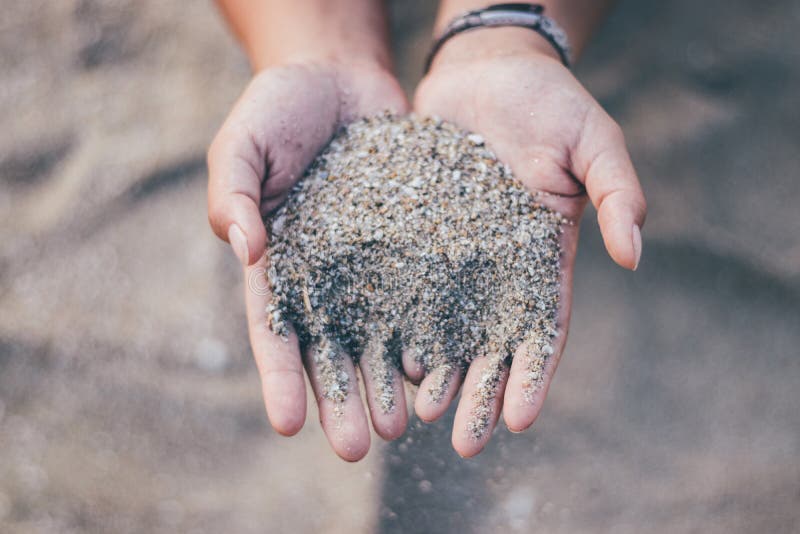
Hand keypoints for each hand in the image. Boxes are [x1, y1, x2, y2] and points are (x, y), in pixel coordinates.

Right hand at [207, 61, 407, 460]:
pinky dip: (430, 329)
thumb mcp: (243, 143)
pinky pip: (423, 291)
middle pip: (332, 348)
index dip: (280, 376)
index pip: (274, 330)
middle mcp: (326, 275)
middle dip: (342, 398)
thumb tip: (247, 252)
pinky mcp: (413, 243)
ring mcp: (371, 263)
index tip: (287, 422)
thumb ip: (234, 195)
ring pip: (381, 333)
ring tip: (405, 425)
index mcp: (277, 263)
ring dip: (389, 381)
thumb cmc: (279, 107)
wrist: (341, 77)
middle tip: (359, 446)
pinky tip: (442, 366)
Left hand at [413, 29, 646, 456]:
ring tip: (417, 412)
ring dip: (434, 371)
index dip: (532, 375)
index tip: (519, 419)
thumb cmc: (551, 102)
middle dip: (478, 393)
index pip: (542, 328)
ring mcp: (453, 252)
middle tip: (462, 442)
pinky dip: (396, 320)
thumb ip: (617, 194)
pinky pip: (402, 282)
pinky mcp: (414, 232)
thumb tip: (635, 256)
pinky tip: (384, 354)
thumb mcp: (595, 142)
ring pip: (442, 324)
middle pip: (488, 342)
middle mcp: (497, 267)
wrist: (487, 68)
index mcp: (545, 257)